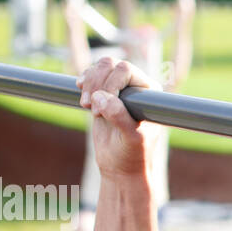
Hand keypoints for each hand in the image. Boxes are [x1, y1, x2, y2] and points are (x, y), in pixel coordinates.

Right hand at [76, 56, 164, 183]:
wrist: (120, 165)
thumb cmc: (133, 153)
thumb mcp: (130, 137)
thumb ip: (118, 116)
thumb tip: (100, 98)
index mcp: (150, 92)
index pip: (126, 70)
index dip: (110, 84)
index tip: (102, 110)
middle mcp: (137, 86)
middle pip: (110, 65)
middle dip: (96, 83)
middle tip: (91, 110)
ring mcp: (120, 88)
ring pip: (100, 68)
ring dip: (89, 83)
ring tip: (86, 106)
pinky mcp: (105, 93)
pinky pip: (92, 75)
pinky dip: (84, 82)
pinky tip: (81, 93)